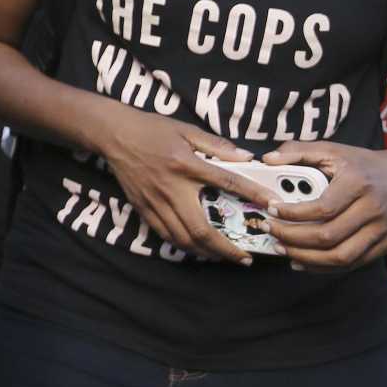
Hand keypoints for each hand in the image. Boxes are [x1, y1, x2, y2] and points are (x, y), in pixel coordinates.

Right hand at [90, 104, 270, 264]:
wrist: (114, 134)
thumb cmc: (151, 129)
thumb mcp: (186, 130)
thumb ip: (217, 145)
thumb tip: (245, 157)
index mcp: (186, 165)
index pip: (227, 183)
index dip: (253, 195)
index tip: (272, 206)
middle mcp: (172, 188)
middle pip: (202, 228)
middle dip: (226, 248)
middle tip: (244, 257)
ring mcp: (155, 202)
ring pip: (183, 238)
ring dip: (206, 252)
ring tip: (223, 257)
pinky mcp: (143, 208)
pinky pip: (165, 234)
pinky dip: (183, 245)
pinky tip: (196, 248)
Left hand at [265, 141, 386, 271]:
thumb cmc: (363, 164)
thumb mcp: (333, 149)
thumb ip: (298, 151)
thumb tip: (268, 159)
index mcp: (358, 184)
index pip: (322, 208)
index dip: (293, 213)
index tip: (271, 209)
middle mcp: (373, 210)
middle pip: (329, 236)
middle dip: (293, 238)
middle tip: (270, 231)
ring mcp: (381, 231)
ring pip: (341, 256)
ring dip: (307, 258)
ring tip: (282, 249)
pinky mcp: (384, 245)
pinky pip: (352, 264)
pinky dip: (325, 268)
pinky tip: (302, 262)